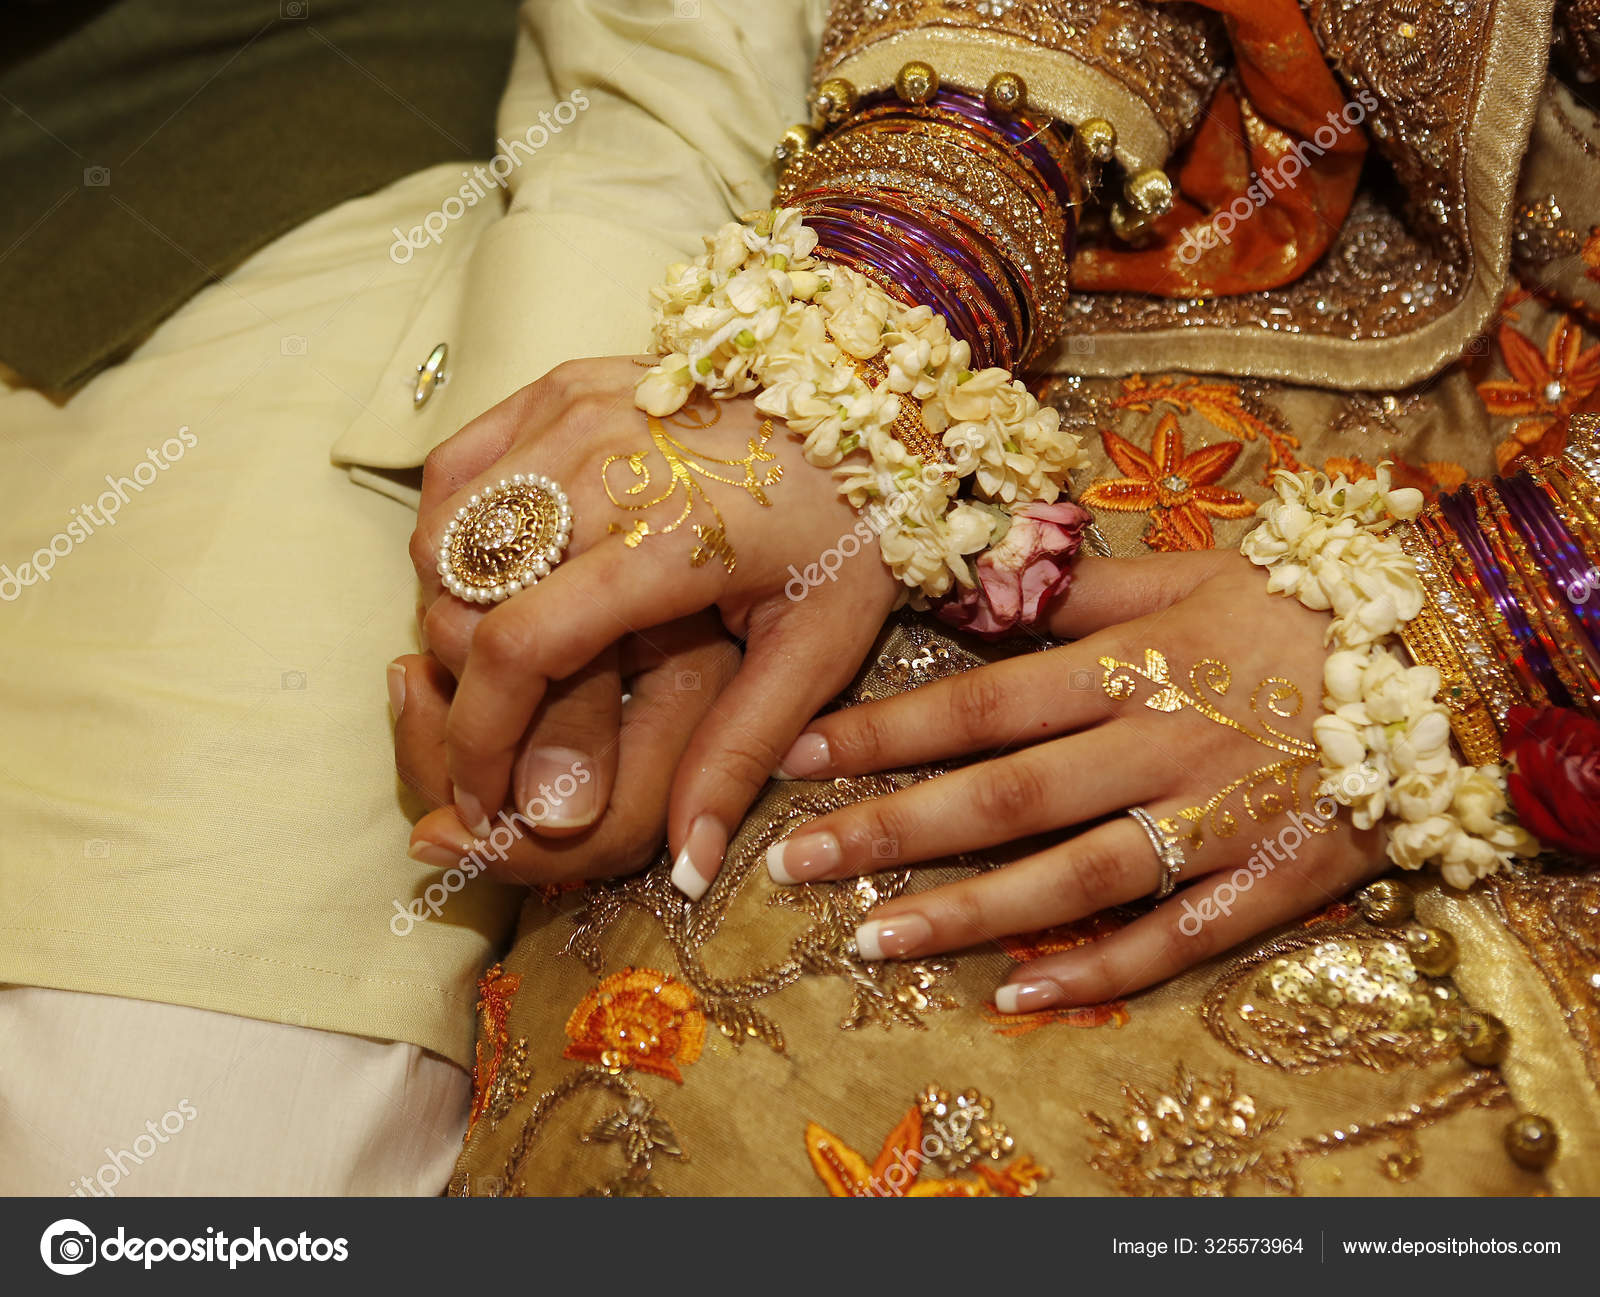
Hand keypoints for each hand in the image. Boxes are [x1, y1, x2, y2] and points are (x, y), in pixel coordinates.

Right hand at [409, 357, 899, 892]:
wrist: (872, 410)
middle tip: (501, 737)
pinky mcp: (562, 383)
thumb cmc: (853, 530)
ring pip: (444, 533)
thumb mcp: (817, 648)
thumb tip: (687, 870)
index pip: (518, 647)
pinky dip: (453, 531)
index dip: (479, 739)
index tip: (480, 800)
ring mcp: (576, 411)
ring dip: (452, 610)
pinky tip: (498, 576)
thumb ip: (740, 755)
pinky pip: (458, 469)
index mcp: (672, 538)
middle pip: (463, 596)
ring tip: (502, 663)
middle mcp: (605, 462)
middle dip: (465, 688)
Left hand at [763, 549, 1385, 1011]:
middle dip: (893, 829)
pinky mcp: (1267, 879)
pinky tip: (1021, 992)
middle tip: (799, 861)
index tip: (800, 756)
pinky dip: (1101, 968)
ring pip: (1074, 875)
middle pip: (1007, 796)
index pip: (985, 704)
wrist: (1438, 651)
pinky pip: (1176, 936)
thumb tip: (969, 577)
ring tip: (875, 937)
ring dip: (969, 913)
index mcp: (1133, 664)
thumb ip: (1077, 585)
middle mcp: (1160, 743)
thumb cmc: (1292, 607)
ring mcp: (1214, 819)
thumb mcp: (1186, 572)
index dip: (887, 731)